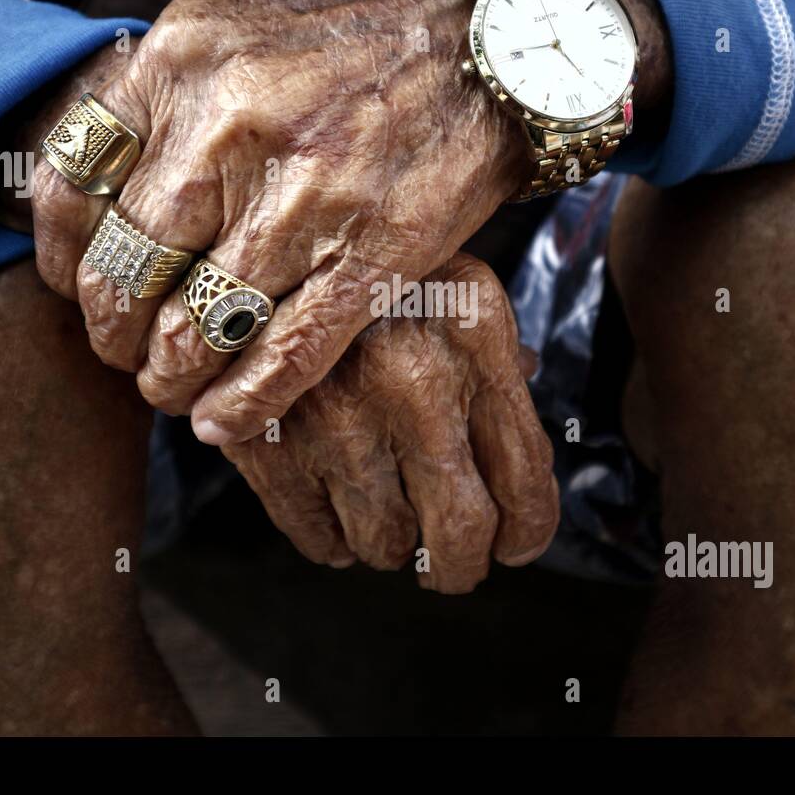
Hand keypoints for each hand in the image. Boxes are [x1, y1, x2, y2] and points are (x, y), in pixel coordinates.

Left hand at [25, 0, 670, 445]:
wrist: (486, 37)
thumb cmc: (355, 41)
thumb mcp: (232, 33)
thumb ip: (159, 104)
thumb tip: (95, 193)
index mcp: (182, 62)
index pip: (71, 189)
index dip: (62, 260)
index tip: (76, 287)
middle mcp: (231, 124)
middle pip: (125, 270)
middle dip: (112, 335)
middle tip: (123, 353)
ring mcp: (305, 193)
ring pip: (196, 325)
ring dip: (170, 377)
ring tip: (171, 388)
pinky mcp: (373, 250)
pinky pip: (288, 352)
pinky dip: (246, 402)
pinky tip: (224, 420)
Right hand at [220, 254, 557, 592]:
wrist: (266, 227)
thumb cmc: (383, 266)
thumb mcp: (461, 290)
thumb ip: (498, 366)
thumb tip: (522, 444)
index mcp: (473, 344)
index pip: (524, 479)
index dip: (528, 531)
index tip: (517, 545)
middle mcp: (411, 385)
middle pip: (460, 529)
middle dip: (463, 566)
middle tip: (456, 566)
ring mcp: (336, 415)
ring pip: (384, 541)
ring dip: (394, 549)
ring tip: (393, 531)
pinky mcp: (268, 435)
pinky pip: (312, 533)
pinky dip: (332, 545)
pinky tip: (340, 528)